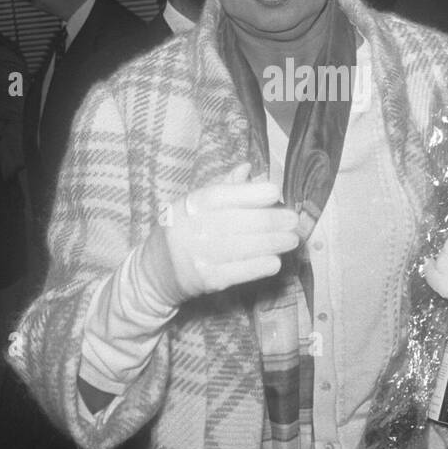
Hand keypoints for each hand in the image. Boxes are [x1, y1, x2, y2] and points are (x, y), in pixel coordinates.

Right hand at [137, 163, 300, 306]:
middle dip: (270, 221)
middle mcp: (192, 229)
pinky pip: (238, 272)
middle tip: (293, 220)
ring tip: (292, 240)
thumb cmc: (181, 230)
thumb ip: (222, 187)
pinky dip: (259, 266)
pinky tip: (275, 261)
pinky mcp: (206, 280)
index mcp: (190, 204)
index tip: (275, 192)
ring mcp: (198, 256)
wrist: (154, 271)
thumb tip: (248, 168)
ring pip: (241, 248)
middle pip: (237, 222)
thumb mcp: (193, 204)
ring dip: (272, 244)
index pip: (222, 196)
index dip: (251, 194)